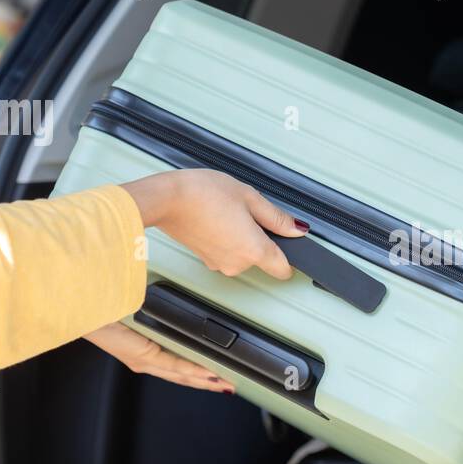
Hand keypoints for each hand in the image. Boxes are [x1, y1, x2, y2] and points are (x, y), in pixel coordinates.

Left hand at [85, 322, 233, 392]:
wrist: (87, 312)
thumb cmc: (105, 311)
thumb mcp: (134, 315)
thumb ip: (151, 316)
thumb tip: (164, 305)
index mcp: (142, 355)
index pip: (175, 369)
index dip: (197, 376)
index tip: (217, 378)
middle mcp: (144, 362)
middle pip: (182, 378)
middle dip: (208, 384)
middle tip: (229, 387)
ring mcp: (144, 361)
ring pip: (182, 375)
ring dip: (206, 381)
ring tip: (225, 383)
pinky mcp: (143, 356)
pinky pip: (175, 365)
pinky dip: (194, 369)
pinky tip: (208, 372)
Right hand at [120, 169, 308, 277]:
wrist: (166, 198)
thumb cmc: (202, 194)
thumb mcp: (248, 196)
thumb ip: (276, 217)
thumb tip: (296, 229)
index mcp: (253, 250)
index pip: (283, 270)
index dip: (289, 257)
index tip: (287, 243)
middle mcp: (237, 264)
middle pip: (261, 258)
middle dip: (260, 238)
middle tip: (247, 213)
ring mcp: (219, 264)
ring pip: (242, 255)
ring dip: (241, 238)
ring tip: (227, 213)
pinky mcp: (205, 260)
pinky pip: (226, 252)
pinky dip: (225, 239)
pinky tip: (216, 219)